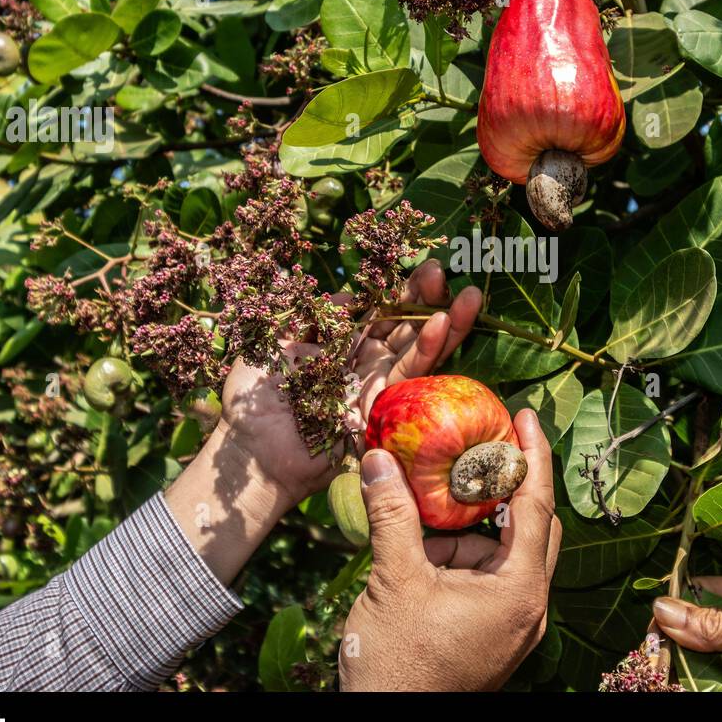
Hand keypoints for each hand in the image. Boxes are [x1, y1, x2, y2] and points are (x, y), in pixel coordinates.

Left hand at [166, 260, 480, 584]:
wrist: (255, 455)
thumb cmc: (252, 402)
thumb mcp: (269, 342)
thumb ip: (303, 314)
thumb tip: (344, 293)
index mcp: (331, 343)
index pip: (371, 308)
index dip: (391, 289)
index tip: (409, 266)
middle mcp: (358, 361)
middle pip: (399, 323)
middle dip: (422, 297)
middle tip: (441, 271)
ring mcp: (373, 383)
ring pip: (415, 345)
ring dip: (442, 318)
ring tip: (468, 294)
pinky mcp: (383, 406)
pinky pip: (412, 373)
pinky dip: (431, 347)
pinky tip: (444, 322)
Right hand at [339, 409, 559, 690]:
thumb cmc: (398, 664)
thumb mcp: (394, 580)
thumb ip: (392, 515)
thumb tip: (378, 459)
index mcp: (519, 590)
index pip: (538, 507)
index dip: (533, 456)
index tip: (526, 418)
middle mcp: (528, 607)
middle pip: (531, 528)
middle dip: (502, 491)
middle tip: (476, 454)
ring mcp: (513, 626)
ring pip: (504, 556)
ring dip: (469, 532)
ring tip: (424, 521)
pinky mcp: (494, 637)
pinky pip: (489, 582)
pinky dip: (462, 561)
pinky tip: (424, 557)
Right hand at [652, 577, 721, 691]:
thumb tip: (663, 609)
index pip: (704, 593)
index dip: (675, 606)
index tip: (651, 628)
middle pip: (698, 632)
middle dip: (676, 644)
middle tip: (653, 662)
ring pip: (704, 662)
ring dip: (686, 670)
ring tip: (666, 678)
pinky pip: (717, 684)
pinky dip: (702, 686)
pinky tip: (687, 687)